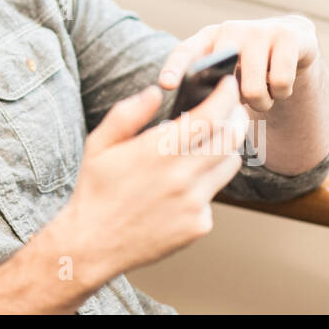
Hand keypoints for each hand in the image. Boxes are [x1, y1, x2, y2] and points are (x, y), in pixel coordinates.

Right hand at [52, 77, 248, 287]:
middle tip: (231, 109)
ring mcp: (193, 203)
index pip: (209, 116)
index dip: (225, 96)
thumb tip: (155, 91)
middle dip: (236, 118)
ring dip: (224, 149)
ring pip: (229, 166)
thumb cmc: (95, 189)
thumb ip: (127, 113)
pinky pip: (213, 196)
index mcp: (157, 151)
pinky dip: (205, 184)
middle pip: (231, 139)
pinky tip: (183, 186)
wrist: (92, 243)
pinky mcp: (198, 225)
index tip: (227, 84)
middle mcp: (181, 177)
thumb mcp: (99, 143)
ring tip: (208, 144)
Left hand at [157, 15, 321, 112]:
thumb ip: (211, 85)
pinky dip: (282, 93)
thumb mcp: (228, 73)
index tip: (166, 85)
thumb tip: (197, 114)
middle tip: (244, 103)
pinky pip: (281, 82)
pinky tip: (280, 85)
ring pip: (254, 87)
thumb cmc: (250, 66)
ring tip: (263, 95)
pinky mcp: (290, 36)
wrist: (292, 44)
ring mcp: (261, 29)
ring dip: (262, 103)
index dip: (174, 68)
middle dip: (235, 103)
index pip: (185, 51)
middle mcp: (232, 29)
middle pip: (226, 81)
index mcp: (208, 38)